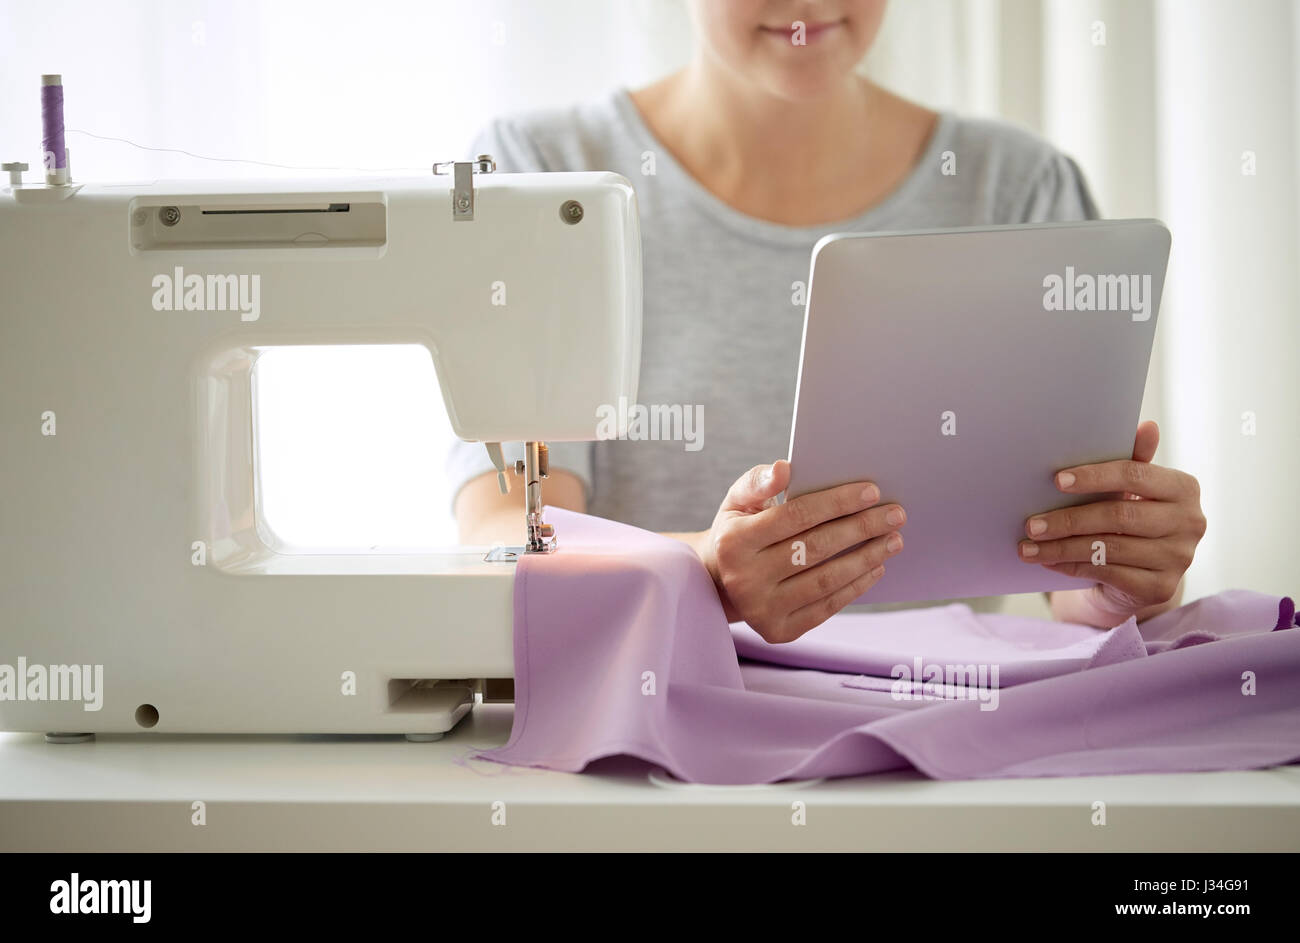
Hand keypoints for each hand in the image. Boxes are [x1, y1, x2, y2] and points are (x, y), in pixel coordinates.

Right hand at [694, 459, 905, 642]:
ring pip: (825, 580)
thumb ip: (759, 481)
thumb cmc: (739, 529)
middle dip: (862, 528)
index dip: (837, 502)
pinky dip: (855, 586)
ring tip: (892, 541)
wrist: (720, 580)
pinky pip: (826, 607)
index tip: (872, 491)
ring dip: (866, 559)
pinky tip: (875, 567)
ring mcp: (761, 609)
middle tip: (896, 515)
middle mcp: (744, 579)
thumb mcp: (738, 500)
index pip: (795, 516)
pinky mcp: (778, 631)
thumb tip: (785, 468)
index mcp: (733, 541)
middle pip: (815, 548)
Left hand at [1018, 421, 1205, 625]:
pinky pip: (1107, 573)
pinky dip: (1072, 566)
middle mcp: (1190, 522)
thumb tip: (1147, 426)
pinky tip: (1047, 562)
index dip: (1094, 477)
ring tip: (1027, 547)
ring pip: (1108, 548)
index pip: (1135, 475)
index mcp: (1183, 488)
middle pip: (1118, 515)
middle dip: (1068, 519)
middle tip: (1030, 524)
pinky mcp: (1160, 588)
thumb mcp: (1131, 489)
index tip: (1056, 480)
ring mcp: (1178, 558)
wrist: (1141, 574)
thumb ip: (1134, 460)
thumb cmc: (1130, 517)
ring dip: (1061, 547)